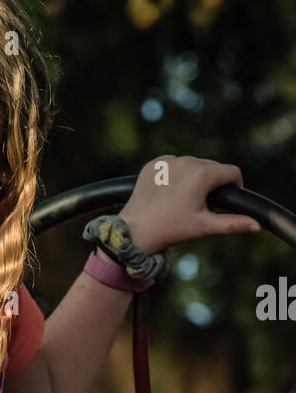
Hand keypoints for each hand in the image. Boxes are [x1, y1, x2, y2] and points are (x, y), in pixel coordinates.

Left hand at [118, 154, 261, 256]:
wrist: (135, 230)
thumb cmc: (171, 229)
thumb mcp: (205, 226)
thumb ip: (232, 223)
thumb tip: (256, 225)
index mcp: (202, 174)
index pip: (232, 171)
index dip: (236, 186)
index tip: (228, 200)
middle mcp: (186, 161)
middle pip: (213, 166)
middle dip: (214, 183)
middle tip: (203, 204)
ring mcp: (168, 161)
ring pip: (194, 163)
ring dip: (196, 177)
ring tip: (186, 199)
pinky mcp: (154, 163)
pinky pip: (174, 164)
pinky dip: (177, 175)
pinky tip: (170, 192)